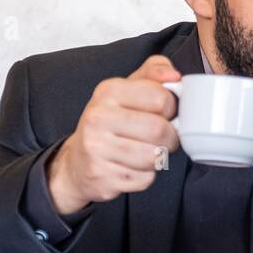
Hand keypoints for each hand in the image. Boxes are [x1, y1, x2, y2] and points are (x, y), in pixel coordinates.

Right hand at [46, 55, 180, 213]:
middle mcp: (98, 118)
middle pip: (159, 129)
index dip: (171, 107)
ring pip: (153, 157)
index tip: (164, 112)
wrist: (78, 161)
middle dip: (170, 137)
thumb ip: (154, 72)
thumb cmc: (111, 121)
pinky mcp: (101, 176)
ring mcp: (96, 149)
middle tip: (164, 137)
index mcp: (108, 91)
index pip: (160, 98)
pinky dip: (146, 176)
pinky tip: (132, 167)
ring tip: (147, 151)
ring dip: (158, 157)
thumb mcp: (129, 89)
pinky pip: (144, 179)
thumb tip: (174, 76)